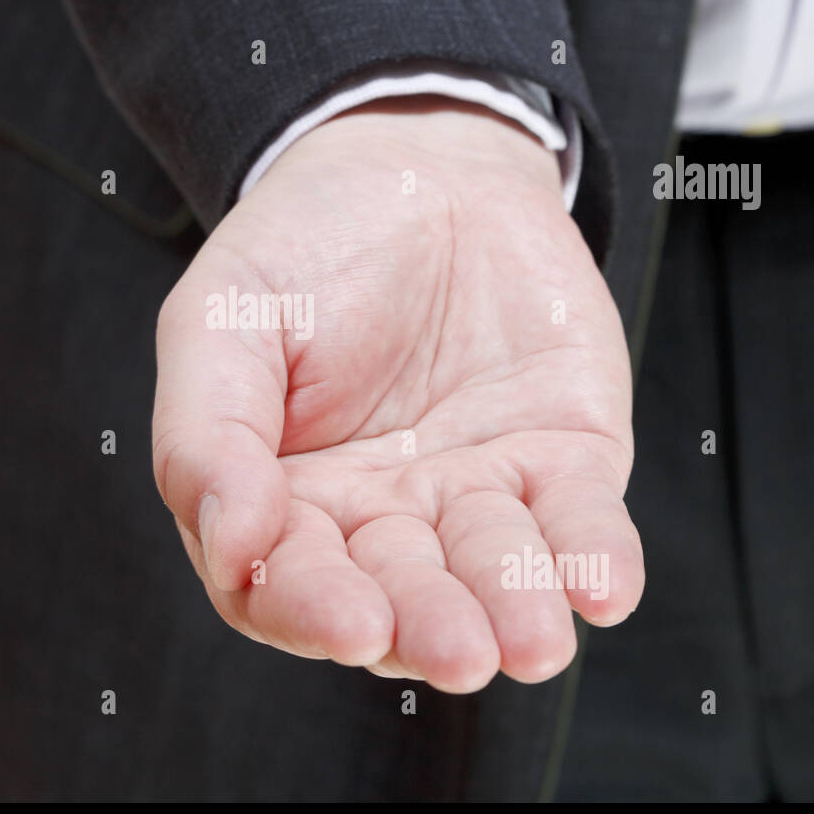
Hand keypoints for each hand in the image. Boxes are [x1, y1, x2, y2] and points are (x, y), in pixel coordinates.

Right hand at [152, 96, 639, 692]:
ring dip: (515, 607)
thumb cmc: (301, 248)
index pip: (287, 586)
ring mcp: (473, 494)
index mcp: (285, 502)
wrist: (415, 164)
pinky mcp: (560, 457)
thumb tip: (230, 545)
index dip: (313, 609)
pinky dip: (594, 554)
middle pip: (399, 598)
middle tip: (458, 649)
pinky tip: (604, 586)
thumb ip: (208, 436)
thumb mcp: (222, 323)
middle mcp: (381, 518)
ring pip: (493, 571)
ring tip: (533, 637)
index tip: (350, 621)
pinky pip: (580, 518)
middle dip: (429, 626)